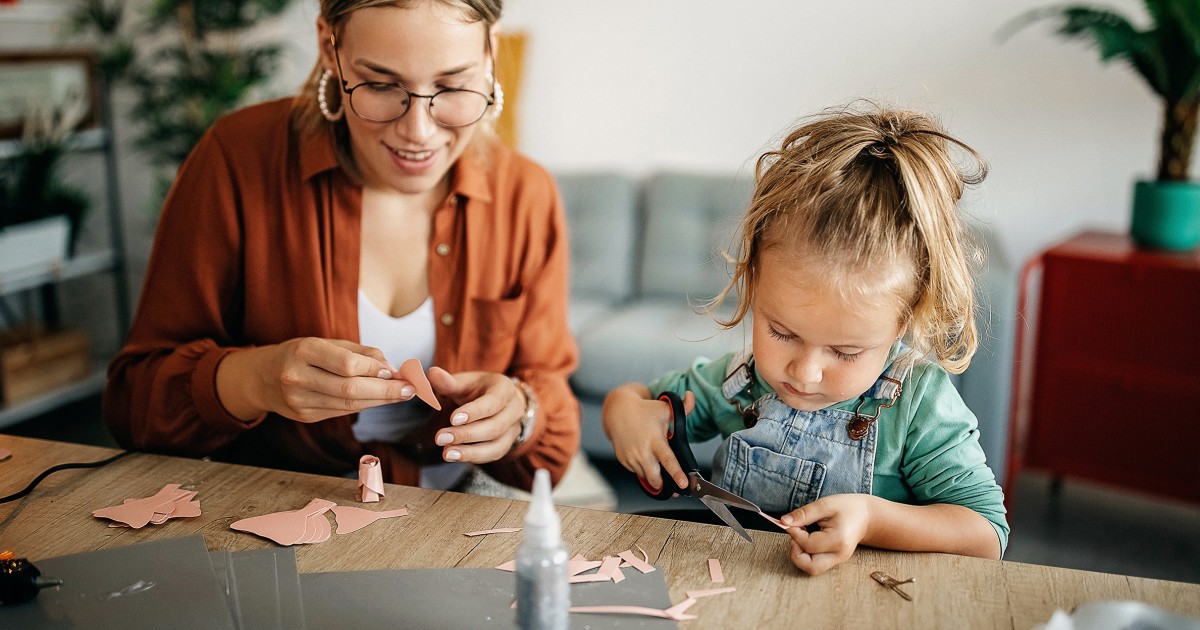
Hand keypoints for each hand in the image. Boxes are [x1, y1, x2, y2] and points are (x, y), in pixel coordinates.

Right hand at [217, 337, 414, 422]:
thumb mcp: (325, 342)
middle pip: (350, 389)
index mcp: (303, 351)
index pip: (346, 364)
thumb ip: (358, 352)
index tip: (397, 372)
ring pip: (348, 405)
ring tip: (400, 395)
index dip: (375, 370)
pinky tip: (378, 400)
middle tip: (409, 390)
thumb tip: (391, 367)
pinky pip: (341, 412)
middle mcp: (297, 377)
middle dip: (385, 391)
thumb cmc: (299, 354)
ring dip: (379, 401)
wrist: (260, 377)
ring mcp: (298, 401)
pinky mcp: (304, 417)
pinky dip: (364, 406)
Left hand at [426, 367, 525, 463]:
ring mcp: (513, 429)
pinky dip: (474, 457)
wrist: (497, 400)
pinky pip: (493, 455)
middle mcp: (514, 410)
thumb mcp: (465, 381)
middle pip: (495, 427)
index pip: (493, 402)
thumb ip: (448, 381)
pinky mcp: (507, 444)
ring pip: (496, 445)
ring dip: (470, 452)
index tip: (452, 419)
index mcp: (505, 389)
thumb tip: (432, 373)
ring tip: (446, 453)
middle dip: (467, 435)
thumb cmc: (478, 389)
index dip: (474, 412)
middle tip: (440, 438)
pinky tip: (455, 456)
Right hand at [601, 384, 693, 492]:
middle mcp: (642, 451)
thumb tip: (692, 396)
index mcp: (655, 440)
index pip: (668, 460)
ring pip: (646, 477)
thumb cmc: (644, 410)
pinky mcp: (623, 460)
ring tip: (656, 465)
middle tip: (673, 487)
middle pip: (655, 478)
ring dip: (653, 477)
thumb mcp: (665, 408)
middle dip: (663, 484)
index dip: (677, 474)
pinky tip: (644, 458)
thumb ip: (683, 406)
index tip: (684, 484)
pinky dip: (643, 470)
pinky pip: (636, 472)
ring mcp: (631, 457)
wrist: (617, 411)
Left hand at [781, 494, 872, 575]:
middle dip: (795, 553)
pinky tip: (807, 540)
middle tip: (794, 536)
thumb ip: (804, 514)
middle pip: (810, 566)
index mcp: (838, 540)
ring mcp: (838, 560)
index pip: (808, 544)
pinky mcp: (835, 561)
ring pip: (812, 569)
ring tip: (801, 538)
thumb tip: (783, 522)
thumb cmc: (847, 507)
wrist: (866, 516)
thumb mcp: (825, 505)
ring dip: (800, 556)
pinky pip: (816, 565)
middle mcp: (839, 555)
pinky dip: (806, 555)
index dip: (794, 533)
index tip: (789, 521)